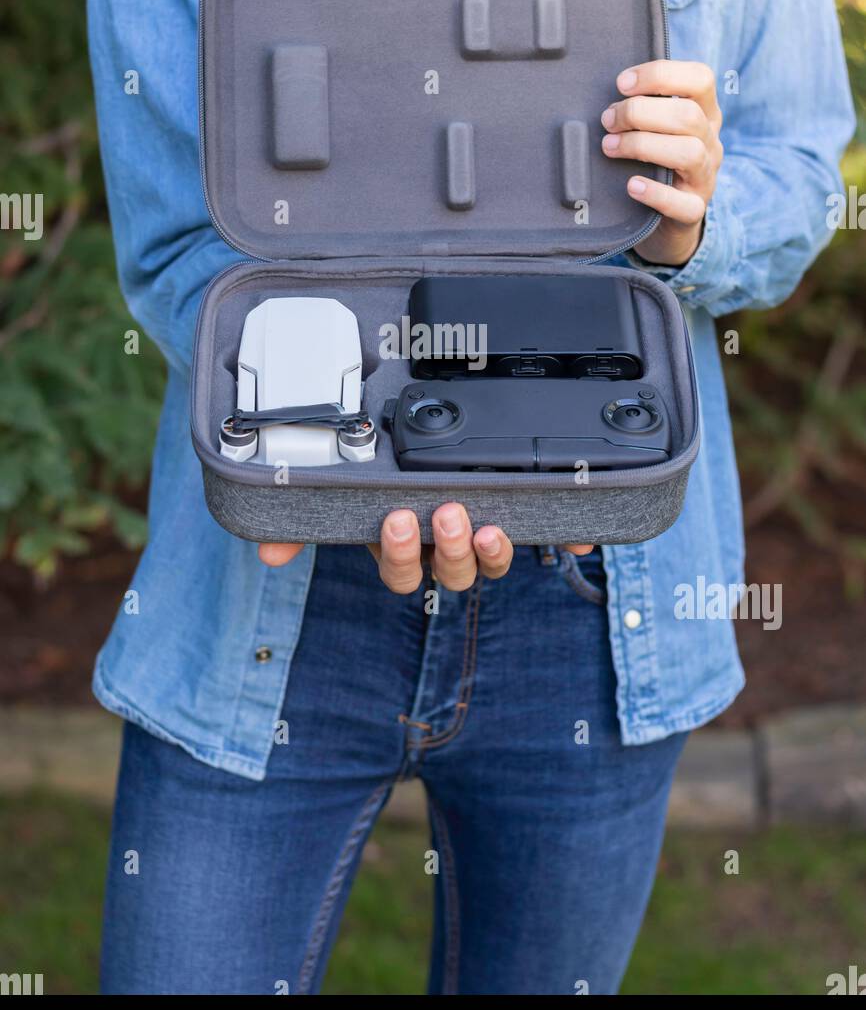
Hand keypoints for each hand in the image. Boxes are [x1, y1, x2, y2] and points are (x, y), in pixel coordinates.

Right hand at [258, 508, 592, 593]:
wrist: (439, 437)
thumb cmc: (382, 479)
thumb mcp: (344, 494)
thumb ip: (305, 520)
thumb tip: (269, 553)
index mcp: (406, 547)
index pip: (402, 571)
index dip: (402, 557)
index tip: (399, 521)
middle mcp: (446, 549)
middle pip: (453, 571)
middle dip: (450, 548)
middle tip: (449, 514)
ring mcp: (485, 536)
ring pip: (492, 561)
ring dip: (493, 549)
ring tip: (490, 525)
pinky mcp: (525, 518)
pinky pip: (552, 536)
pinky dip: (570, 539)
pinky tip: (583, 535)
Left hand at [601, 60, 723, 266]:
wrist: (666, 221)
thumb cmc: (652, 163)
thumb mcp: (655, 130)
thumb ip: (641, 109)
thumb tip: (603, 93)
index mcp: (704, 114)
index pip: (700, 79)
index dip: (660, 74)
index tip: (622, 83)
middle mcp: (711, 142)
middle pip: (688, 115)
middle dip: (640, 112)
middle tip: (607, 121)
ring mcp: (706, 178)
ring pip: (689, 152)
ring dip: (642, 145)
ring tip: (610, 147)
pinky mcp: (694, 211)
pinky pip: (683, 204)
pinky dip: (655, 193)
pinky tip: (631, 186)